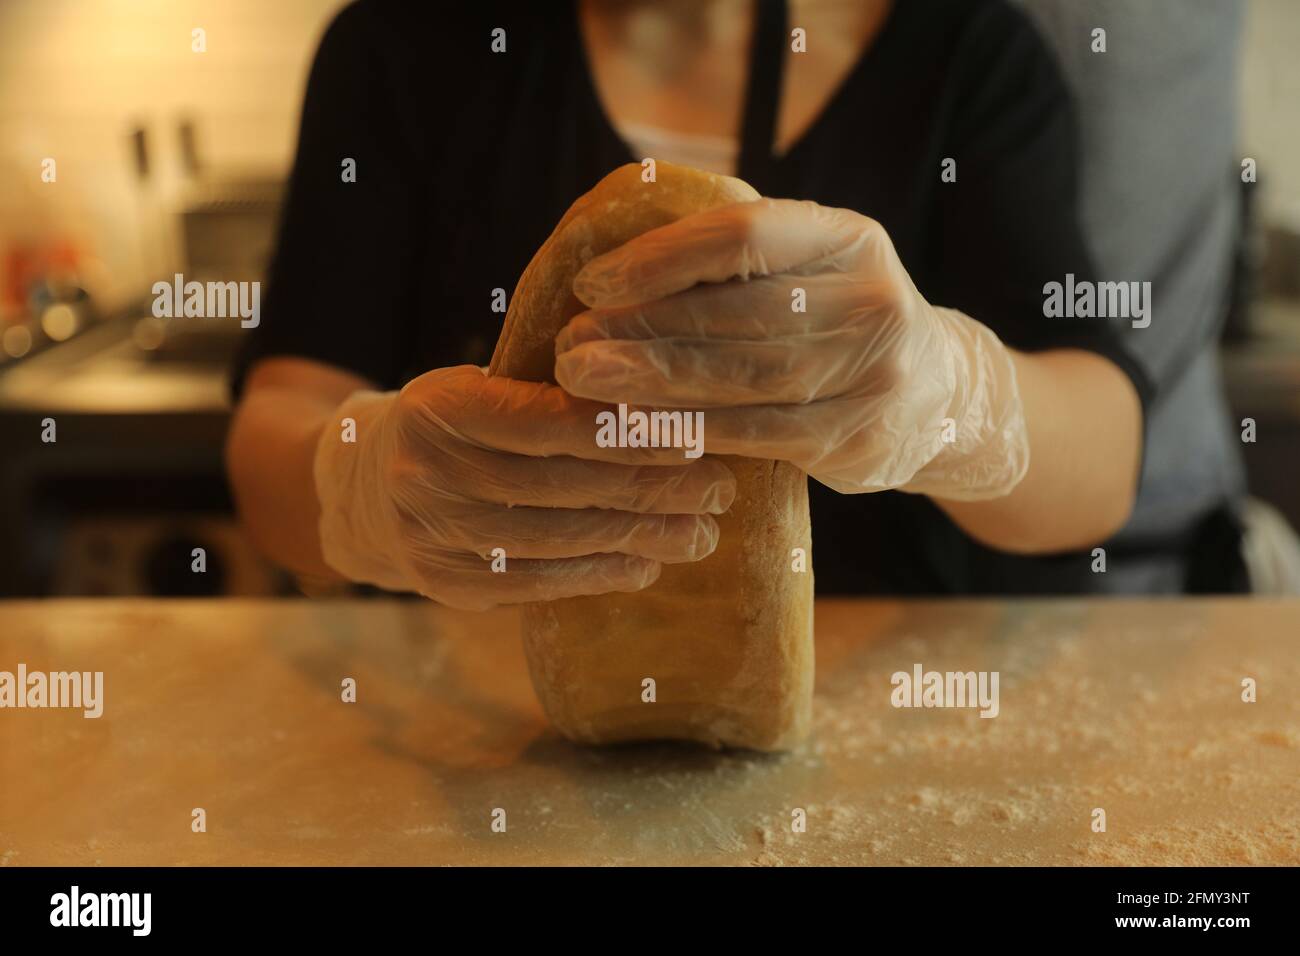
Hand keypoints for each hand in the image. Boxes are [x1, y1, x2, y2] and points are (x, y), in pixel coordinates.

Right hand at [312, 365, 734, 609]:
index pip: (549, 421)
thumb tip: (670, 395)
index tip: (696, 434)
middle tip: (718, 488)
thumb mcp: (482, 385)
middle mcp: (426, 474)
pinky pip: (538, 585)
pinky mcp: (447, 586)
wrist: (368, 487)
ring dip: (640, 538)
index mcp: (440, 407)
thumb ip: (552, 391)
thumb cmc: (456, 423)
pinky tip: (645, 564)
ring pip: (558, 540)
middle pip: (563, 485)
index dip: (628, 431)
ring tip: (700, 532)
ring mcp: (432, 537)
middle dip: (653, 488)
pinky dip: (599, 575)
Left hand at [554, 198, 1028, 499]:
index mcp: (848, 238)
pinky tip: (639, 429)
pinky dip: (694, 431)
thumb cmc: (837, 322)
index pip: (743, 235)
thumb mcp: (810, 271)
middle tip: (571, 346)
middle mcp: (872, 299)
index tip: (592, 283)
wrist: (941, 396)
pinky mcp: (859, 436)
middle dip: (644, 329)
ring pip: (745, 378)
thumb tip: (608, 270)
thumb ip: (737, 262)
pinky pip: (761, 435)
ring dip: (655, 383)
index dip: (661, 259)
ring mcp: (875, 373)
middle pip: (738, 313)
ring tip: (587, 385)